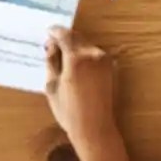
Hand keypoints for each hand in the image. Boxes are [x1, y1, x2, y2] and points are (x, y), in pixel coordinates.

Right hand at [44, 27, 117, 146]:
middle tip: (52, 50)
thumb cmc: (69, 112)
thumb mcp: (51, 86)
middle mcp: (94, 55)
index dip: (54, 32)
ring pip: (86, 44)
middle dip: (64, 39)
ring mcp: (106, 60)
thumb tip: (51, 45)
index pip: (64, 34)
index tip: (48, 33)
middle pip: (77, 37)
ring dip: (75, 47)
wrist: (95, 128)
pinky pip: (95, 54)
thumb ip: (51, 61)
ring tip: (64, 62)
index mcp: (76, 58)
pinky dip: (85, 55)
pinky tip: (77, 69)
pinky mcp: (112, 67)